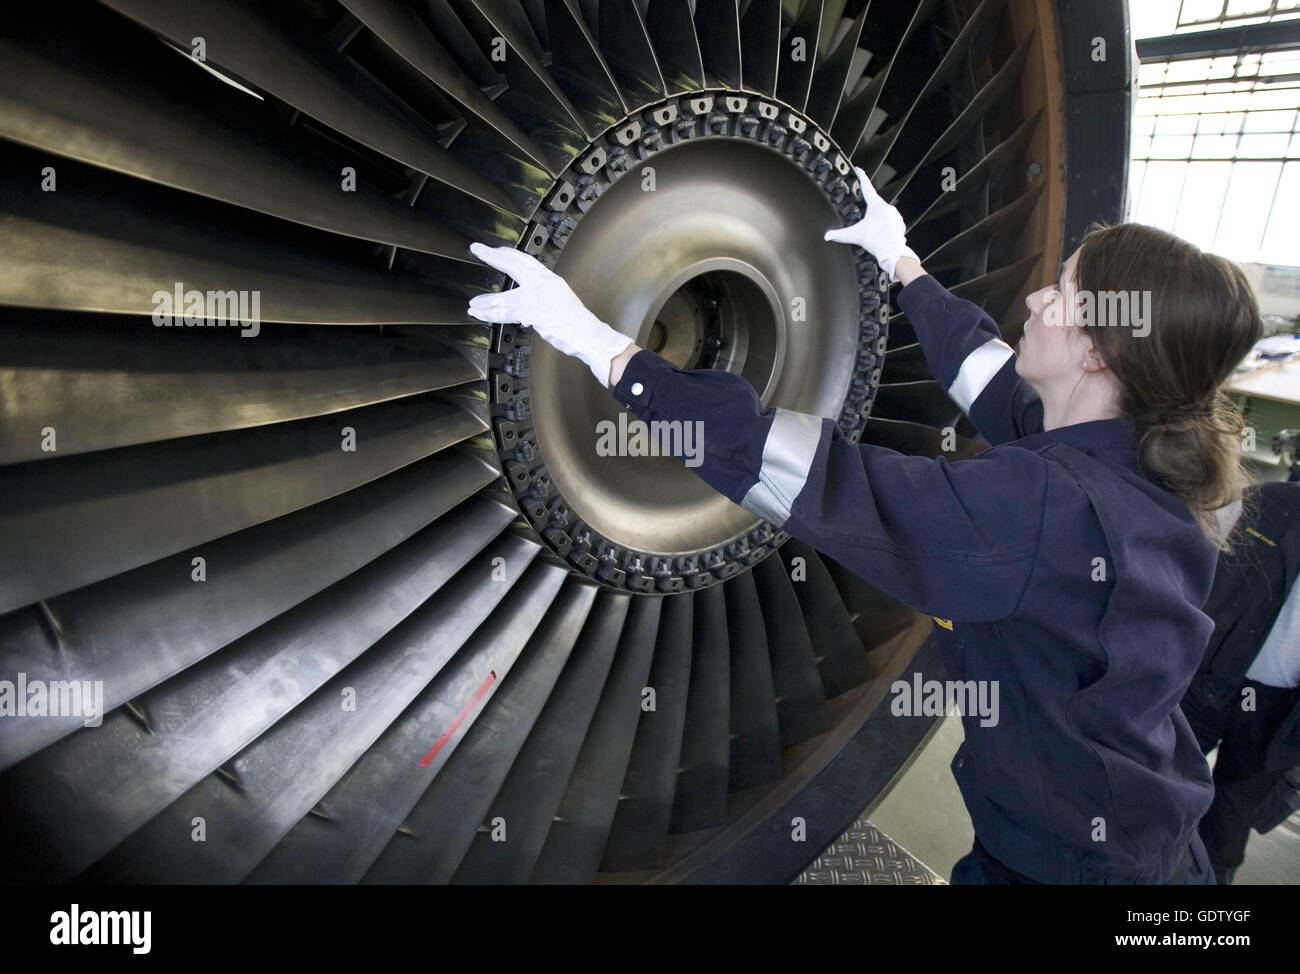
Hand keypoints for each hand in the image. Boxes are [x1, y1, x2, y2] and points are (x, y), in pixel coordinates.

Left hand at [466, 242, 635, 387]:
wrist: (587, 334)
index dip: (508, 253)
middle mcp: (542, 282)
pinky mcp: (532, 311)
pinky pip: (506, 311)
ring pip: (505, 295)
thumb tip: (525, 307)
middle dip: (492, 256)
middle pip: (513, 264)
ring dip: (486, 300)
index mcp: (549, 278)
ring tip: (472, 304)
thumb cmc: (576, 323)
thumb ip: (541, 299)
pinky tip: (479, 313)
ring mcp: (536, 296)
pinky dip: (490, 313)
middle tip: (477, 249)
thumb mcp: (559, 301)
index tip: (496, 250)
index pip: (525, 260)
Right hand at [824, 166, 918, 283]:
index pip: (867, 187)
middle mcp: (888, 207)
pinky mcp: (900, 224)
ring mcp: (896, 215)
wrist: (893, 253)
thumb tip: (827, 235)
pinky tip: (881, 234)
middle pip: (875, 203)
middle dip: (869, 210)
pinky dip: (885, 226)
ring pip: (884, 213)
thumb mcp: (855, 236)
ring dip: (877, 219)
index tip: (858, 169)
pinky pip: (891, 221)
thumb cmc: (876, 242)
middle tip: (864, 220)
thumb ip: (840, 235)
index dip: (861, 177)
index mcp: (876, 205)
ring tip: (873, 231)